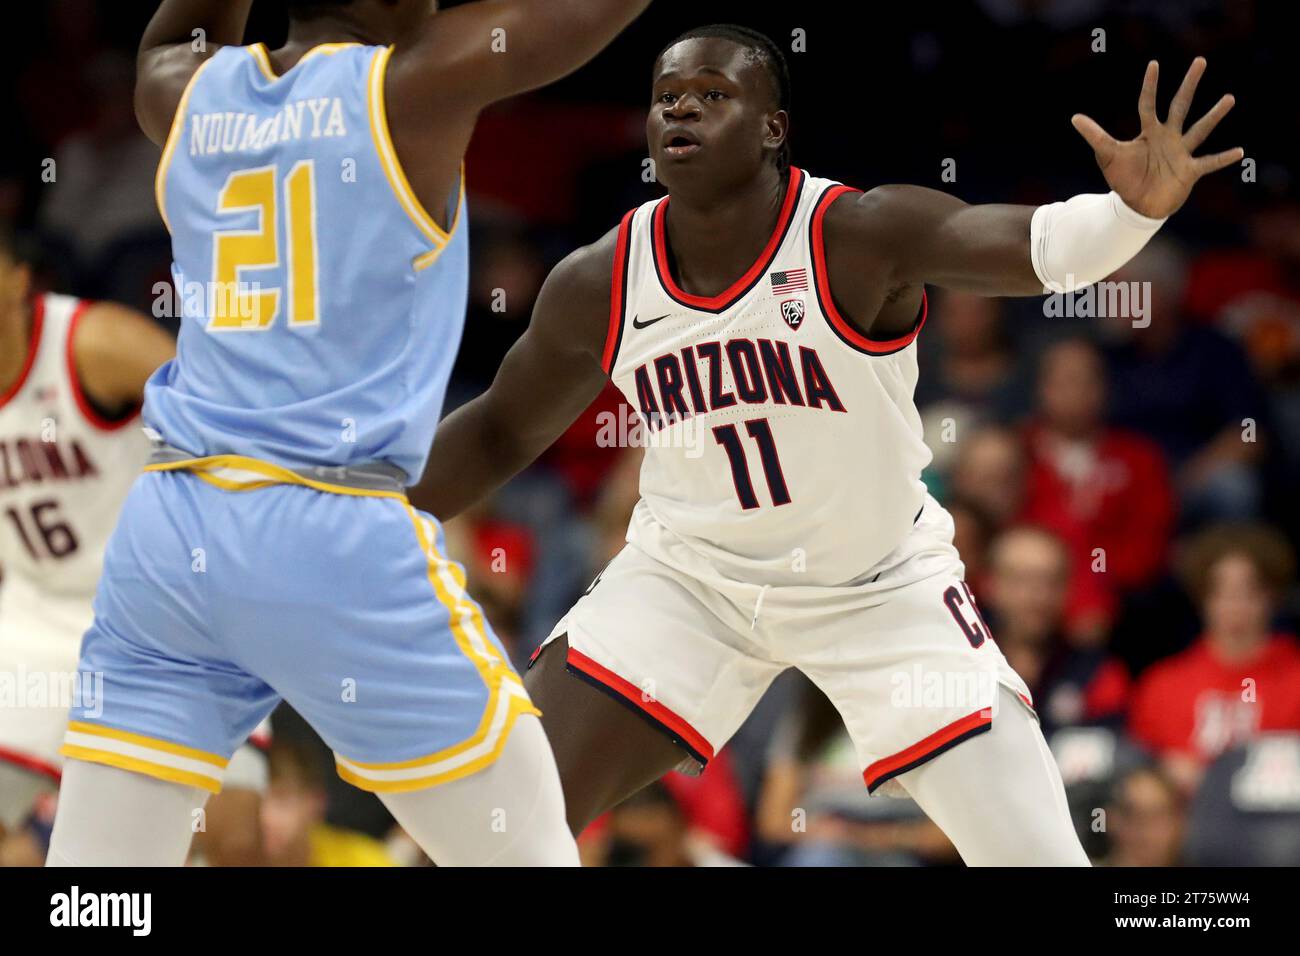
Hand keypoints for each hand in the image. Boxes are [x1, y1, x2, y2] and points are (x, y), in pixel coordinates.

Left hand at [1072, 58, 1242, 218]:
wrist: (1136, 205)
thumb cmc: (1124, 178)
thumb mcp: (1108, 155)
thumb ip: (1095, 136)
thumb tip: (1074, 118)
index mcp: (1149, 132)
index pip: (1148, 104)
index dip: (1149, 86)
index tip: (1154, 64)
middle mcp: (1168, 137)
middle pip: (1180, 106)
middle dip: (1188, 84)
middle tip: (1200, 61)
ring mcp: (1181, 152)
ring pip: (1200, 129)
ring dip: (1214, 115)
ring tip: (1229, 98)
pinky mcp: (1189, 171)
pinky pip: (1209, 162)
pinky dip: (1223, 158)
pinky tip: (1239, 151)